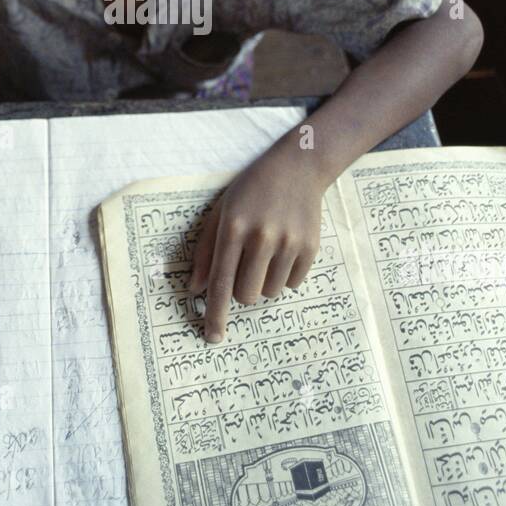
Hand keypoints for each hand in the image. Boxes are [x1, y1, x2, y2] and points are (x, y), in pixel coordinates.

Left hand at [189, 136, 327, 343]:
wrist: (297, 168)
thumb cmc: (251, 190)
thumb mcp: (220, 212)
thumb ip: (206, 251)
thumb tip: (195, 290)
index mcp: (234, 227)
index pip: (220, 282)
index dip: (215, 314)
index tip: (212, 337)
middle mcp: (262, 237)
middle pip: (246, 295)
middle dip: (240, 291)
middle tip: (244, 267)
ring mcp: (289, 243)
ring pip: (269, 292)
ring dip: (262, 281)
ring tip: (265, 252)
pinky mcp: (311, 248)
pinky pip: (292, 284)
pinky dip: (284, 274)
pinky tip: (284, 248)